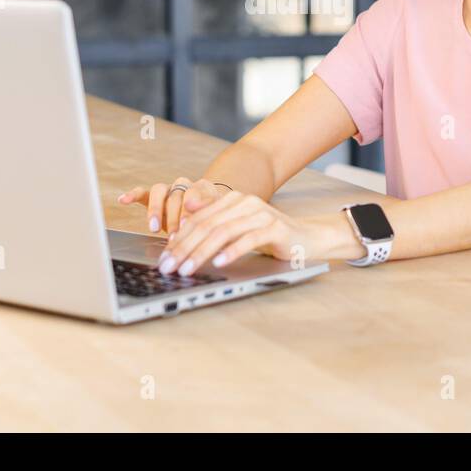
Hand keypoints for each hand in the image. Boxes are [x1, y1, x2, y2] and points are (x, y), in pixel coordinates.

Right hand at [118, 177, 229, 234]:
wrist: (209, 218)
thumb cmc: (214, 219)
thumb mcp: (218, 217)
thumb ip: (209, 210)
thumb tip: (194, 207)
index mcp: (204, 187)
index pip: (195, 192)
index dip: (189, 210)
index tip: (185, 227)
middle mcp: (185, 185)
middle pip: (176, 195)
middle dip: (174, 217)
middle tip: (174, 235)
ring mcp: (169, 190)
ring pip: (159, 192)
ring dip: (155, 210)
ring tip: (154, 228)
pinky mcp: (154, 197)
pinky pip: (143, 193)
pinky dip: (133, 195)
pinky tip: (123, 200)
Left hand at [156, 191, 361, 275]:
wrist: (307, 238)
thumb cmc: (268, 238)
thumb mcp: (237, 232)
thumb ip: (213, 227)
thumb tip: (179, 232)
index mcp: (232, 201)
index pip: (198, 219)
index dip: (178, 239)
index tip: (164, 258)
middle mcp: (244, 202)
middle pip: (207, 225)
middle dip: (184, 248)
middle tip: (169, 266)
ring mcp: (260, 213)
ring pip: (223, 233)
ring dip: (201, 252)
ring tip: (187, 269)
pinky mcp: (274, 227)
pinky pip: (248, 239)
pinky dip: (231, 252)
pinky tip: (218, 263)